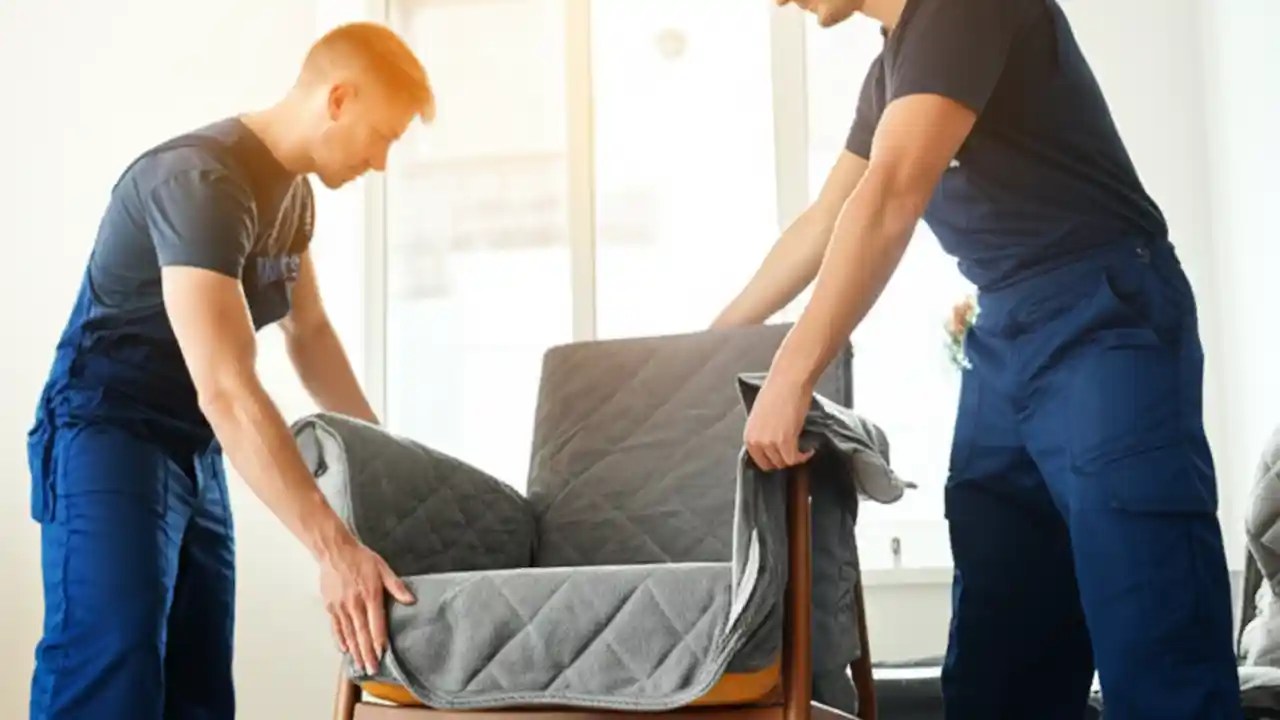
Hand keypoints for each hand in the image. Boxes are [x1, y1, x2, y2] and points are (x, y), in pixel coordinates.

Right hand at [319, 536, 415, 674]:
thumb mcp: (383, 568)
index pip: (376, 623)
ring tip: (360, 665)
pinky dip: (340, 639)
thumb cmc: (361, 558)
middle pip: (362, 634)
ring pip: (349, 634)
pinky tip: (345, 650)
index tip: (383, 654)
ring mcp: (341, 607)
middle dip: (367, 653)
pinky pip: (336, 627)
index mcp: (370, 596)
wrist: (334, 551)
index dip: (379, 640)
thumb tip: (411, 600)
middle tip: (372, 669)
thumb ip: (396, 586)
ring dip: (355, 651)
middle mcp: (355, 605)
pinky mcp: (331, 607)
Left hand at [744, 373, 814, 470]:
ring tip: (802, 449)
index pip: (759, 461)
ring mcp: (770, 443)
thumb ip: (763, 434)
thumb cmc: (776, 393)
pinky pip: (794, 459)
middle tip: (795, 451)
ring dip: (794, 458)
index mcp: (749, 436)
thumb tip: (771, 445)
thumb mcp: (762, 418)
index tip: (783, 456)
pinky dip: (803, 457)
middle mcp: (756, 442)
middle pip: (772, 464)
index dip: (773, 460)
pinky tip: (808, 450)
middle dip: (784, 459)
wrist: (788, 381)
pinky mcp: (785, 441)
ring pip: (784, 462)